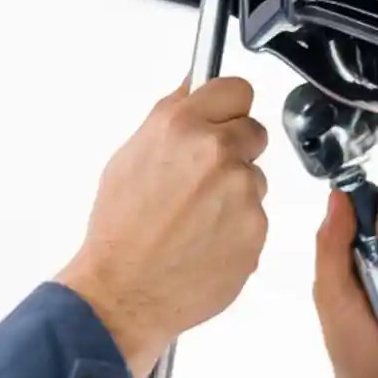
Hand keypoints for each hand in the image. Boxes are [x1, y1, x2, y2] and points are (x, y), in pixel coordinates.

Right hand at [57, 77, 268, 377]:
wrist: (124, 292)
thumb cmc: (120, 230)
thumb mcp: (131, 156)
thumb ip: (171, 116)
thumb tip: (194, 85)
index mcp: (181, 125)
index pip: (236, 89)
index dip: (228, 107)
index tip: (223, 118)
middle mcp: (216, 152)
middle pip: (254, 131)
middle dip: (235, 149)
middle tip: (205, 178)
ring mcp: (241, 190)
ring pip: (256, 176)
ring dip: (237, 191)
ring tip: (198, 217)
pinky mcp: (257, 226)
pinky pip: (257, 214)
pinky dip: (239, 225)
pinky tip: (207, 239)